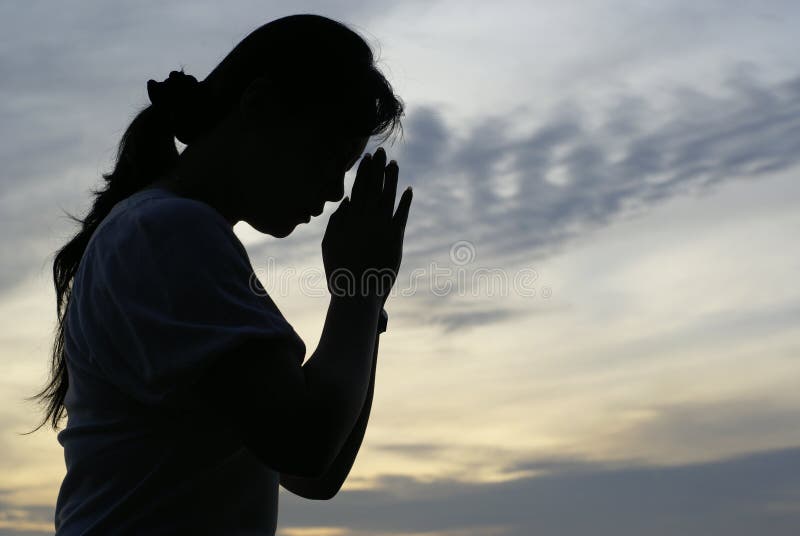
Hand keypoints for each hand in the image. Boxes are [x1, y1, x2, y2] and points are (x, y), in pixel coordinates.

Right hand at [322, 147, 412, 303]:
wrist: (357, 290)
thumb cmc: (340, 270)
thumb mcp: (329, 244)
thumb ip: (337, 221)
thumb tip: (346, 202)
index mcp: (349, 218)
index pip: (357, 188)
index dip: (363, 172)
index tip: (366, 158)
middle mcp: (366, 217)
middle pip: (373, 186)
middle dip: (377, 168)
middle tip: (381, 152)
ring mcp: (382, 225)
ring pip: (389, 195)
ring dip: (392, 178)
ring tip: (394, 164)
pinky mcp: (396, 236)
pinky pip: (402, 213)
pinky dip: (405, 201)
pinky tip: (409, 189)